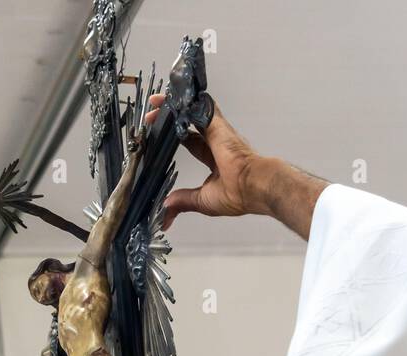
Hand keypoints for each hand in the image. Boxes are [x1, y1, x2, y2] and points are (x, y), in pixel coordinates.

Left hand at [142, 93, 259, 229]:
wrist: (254, 186)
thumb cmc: (239, 195)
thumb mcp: (202, 201)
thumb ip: (183, 201)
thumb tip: (166, 210)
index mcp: (216, 159)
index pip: (192, 141)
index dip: (176, 136)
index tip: (161, 134)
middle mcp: (218, 142)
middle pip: (190, 123)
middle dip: (171, 117)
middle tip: (153, 115)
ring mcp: (219, 132)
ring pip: (193, 110)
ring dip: (175, 105)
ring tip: (156, 101)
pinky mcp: (218, 125)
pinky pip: (201, 106)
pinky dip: (187, 100)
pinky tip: (171, 95)